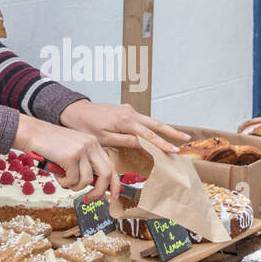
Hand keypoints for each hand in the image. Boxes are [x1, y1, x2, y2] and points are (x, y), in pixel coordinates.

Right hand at [14, 114, 119, 199]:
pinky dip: (64, 183)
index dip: (115, 183)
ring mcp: (82, 150)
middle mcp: (91, 145)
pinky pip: (73, 180)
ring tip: (64, 179)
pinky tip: (57, 174)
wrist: (32, 133)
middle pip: (106, 174)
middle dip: (99, 191)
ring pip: (87, 180)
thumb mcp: (73, 151)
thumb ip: (85, 164)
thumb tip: (94, 185)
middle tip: (89, 198)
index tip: (114, 195)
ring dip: (74, 186)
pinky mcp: (71, 156)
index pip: (111, 166)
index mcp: (94, 143)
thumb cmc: (49, 144)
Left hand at [58, 100, 189, 155]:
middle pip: (156, 124)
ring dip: (164, 129)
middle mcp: (130, 113)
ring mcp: (128, 111)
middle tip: (186, 139)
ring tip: (178, 136)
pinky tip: (158, 132)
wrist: (74, 110)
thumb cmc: (85, 126)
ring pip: (151, 121)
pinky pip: (143, 120)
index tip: (175, 151)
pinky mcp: (125, 111)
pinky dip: (153, 127)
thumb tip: (143, 144)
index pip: (149, 135)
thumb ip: (124, 141)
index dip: (163, 144)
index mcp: (125, 121)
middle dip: (172, 132)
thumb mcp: (103, 138)